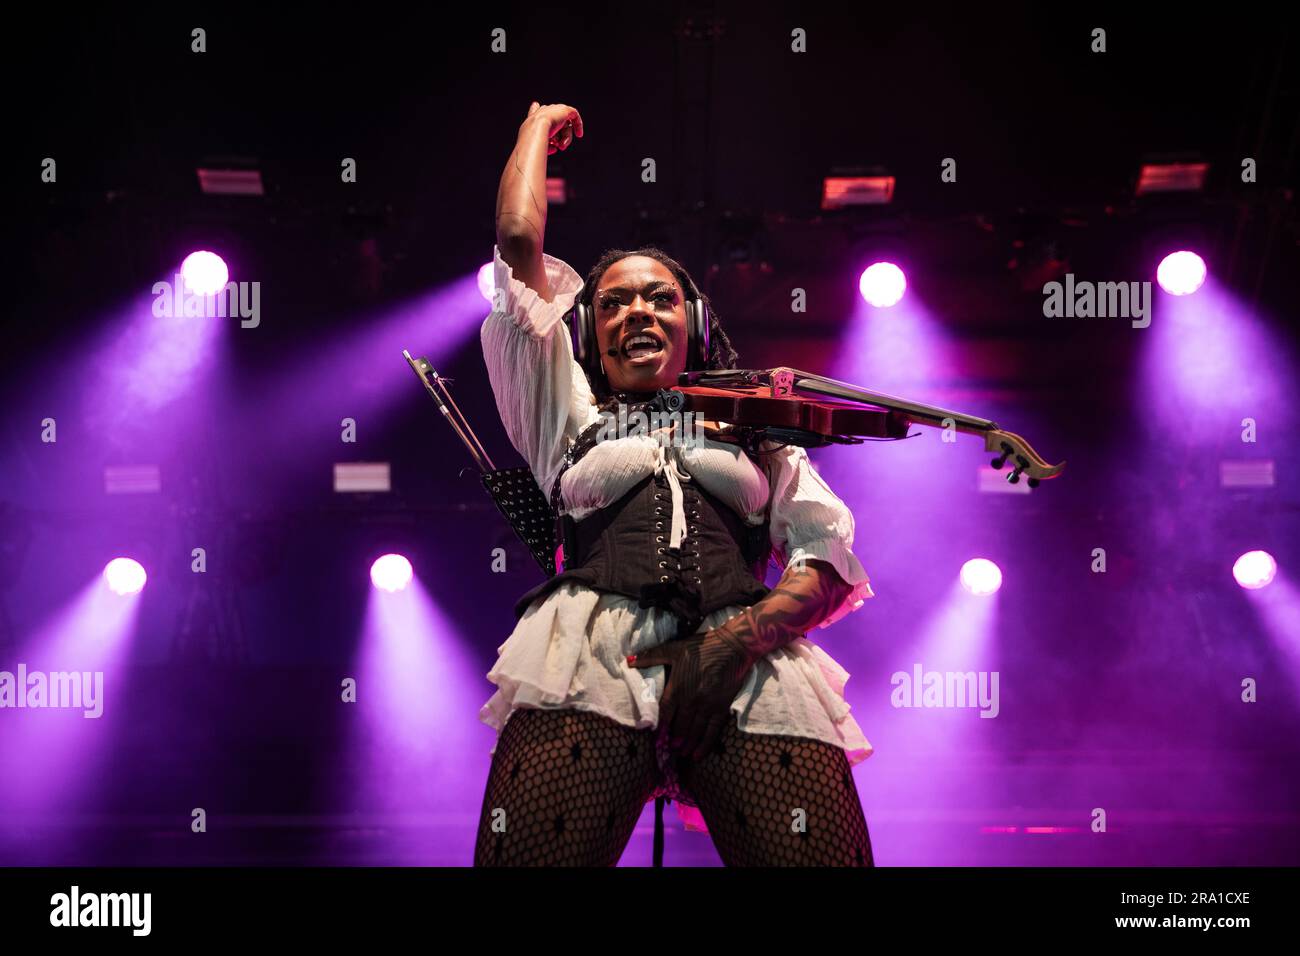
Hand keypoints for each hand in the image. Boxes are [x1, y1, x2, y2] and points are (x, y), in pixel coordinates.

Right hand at [522, 101, 583, 154]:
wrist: (536, 129)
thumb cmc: (533, 139)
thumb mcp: (537, 145)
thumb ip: (546, 144)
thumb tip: (554, 149)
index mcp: (534, 118)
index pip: (538, 115)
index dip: (545, 125)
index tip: (548, 131)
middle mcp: (543, 112)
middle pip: (556, 125)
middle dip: (559, 138)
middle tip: (560, 147)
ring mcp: (554, 110)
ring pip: (565, 125)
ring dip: (566, 138)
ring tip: (562, 145)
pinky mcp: (564, 110)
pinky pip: (574, 115)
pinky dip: (578, 125)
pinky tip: (579, 134)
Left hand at [627, 629, 755, 760]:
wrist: (732, 647)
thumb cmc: (702, 647)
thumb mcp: (673, 649)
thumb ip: (650, 656)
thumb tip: (628, 660)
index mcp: (677, 688)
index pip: (665, 713)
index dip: (660, 726)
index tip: (656, 737)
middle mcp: (691, 700)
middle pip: (679, 726)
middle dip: (673, 739)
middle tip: (668, 749)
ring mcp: (707, 706)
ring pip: (694, 731)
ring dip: (686, 744)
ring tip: (680, 753)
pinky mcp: (721, 708)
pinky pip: (712, 731)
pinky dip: (704, 745)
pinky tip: (697, 754)